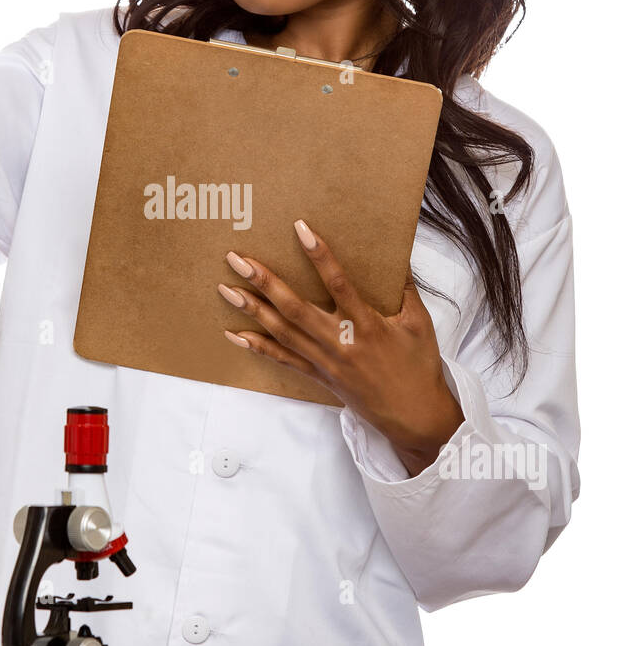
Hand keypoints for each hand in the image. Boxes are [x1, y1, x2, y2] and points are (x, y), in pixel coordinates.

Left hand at [218, 218, 464, 474]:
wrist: (414, 416)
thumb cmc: (419, 367)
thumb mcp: (419, 323)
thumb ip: (405, 288)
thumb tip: (395, 256)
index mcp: (367, 325)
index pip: (338, 284)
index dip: (319, 255)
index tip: (300, 229)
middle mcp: (340, 342)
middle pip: (295, 308)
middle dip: (264, 282)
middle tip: (237, 260)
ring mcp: (325, 361)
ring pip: (282, 332)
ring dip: (252, 309)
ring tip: (226, 289)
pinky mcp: (318, 376)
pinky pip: (283, 360)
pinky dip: (257, 347)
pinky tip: (234, 334)